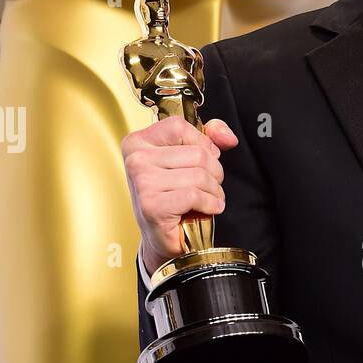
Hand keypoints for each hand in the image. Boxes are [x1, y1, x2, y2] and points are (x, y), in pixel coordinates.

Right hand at [121, 115, 238, 273]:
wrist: (163, 237)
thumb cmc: (173, 197)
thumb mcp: (187, 160)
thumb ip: (208, 138)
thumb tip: (227, 136)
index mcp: (138, 142)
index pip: (179, 126)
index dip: (202, 142)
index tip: (206, 158)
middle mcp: (136, 159)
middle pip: (196, 153)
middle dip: (214, 172)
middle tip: (209, 186)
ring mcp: (142, 182)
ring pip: (199, 175)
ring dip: (213, 191)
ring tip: (208, 199)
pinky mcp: (152, 205)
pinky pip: (195, 195)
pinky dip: (210, 204)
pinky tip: (207, 209)